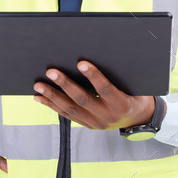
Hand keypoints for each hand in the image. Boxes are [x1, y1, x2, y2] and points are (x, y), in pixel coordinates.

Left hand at [33, 61, 157, 129]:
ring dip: (53, 96)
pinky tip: (40, 97)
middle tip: (51, 71)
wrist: (139, 118)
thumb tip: (101, 52)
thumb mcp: (135, 84)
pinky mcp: (87, 125)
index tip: (81, 62)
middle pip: (83, 99)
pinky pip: (67, 115)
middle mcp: (108, 117)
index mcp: (122, 104)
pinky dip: (52, 106)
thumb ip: (120, 73)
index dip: (94, 76)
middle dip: (65, 84)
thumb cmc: (136, 94)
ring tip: (38, 85)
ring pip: (71, 109)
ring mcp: (96, 123)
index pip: (106, 89)